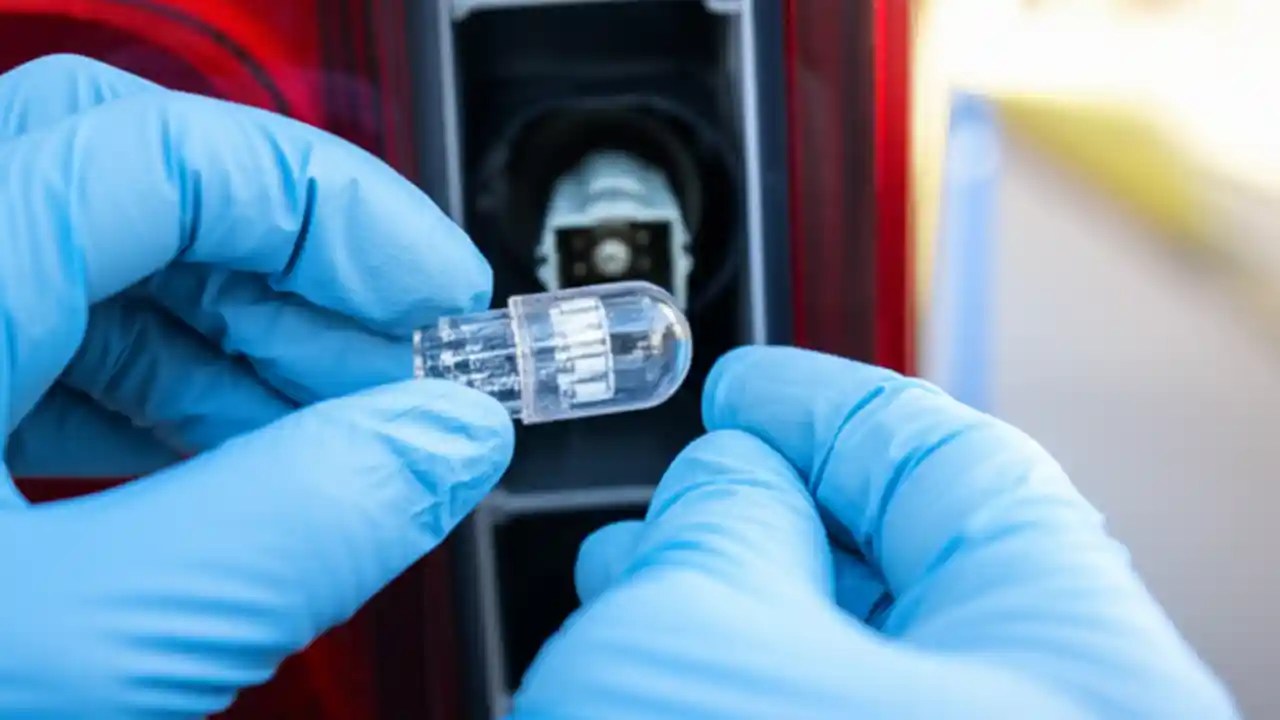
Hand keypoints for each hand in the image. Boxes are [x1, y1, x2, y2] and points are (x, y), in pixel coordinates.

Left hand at [0, 55, 512, 716]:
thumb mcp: (65, 654)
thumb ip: (278, 537)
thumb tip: (444, 445)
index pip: (169, 146)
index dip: (340, 209)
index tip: (446, 296)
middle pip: (136, 179)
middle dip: (302, 274)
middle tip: (405, 373)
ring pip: (94, 262)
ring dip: (241, 341)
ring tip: (338, 444)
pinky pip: (41, 341)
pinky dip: (160, 392)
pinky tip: (226, 470)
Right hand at [511, 346, 1237, 718]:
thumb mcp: (705, 631)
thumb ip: (720, 523)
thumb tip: (725, 481)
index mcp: (1070, 664)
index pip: (954, 462)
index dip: (830, 403)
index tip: (749, 382)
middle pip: (892, 565)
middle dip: (754, 511)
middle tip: (669, 492)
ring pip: (831, 657)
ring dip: (717, 606)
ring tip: (620, 589)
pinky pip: (796, 710)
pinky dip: (720, 681)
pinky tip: (636, 674)